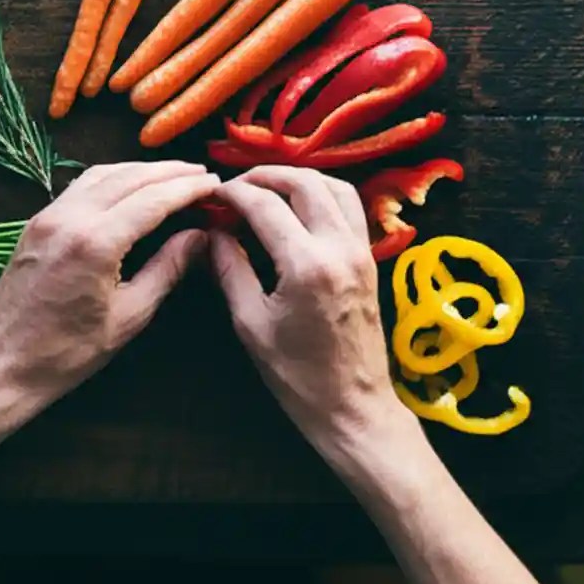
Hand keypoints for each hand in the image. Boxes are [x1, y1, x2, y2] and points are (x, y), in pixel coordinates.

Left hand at [0, 161, 218, 405]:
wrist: (3, 365)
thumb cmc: (69, 352)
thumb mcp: (129, 316)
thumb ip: (167, 269)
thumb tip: (200, 237)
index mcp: (95, 242)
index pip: (153, 199)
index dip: (187, 188)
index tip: (215, 183)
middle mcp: (69, 218)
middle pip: (129, 177)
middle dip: (169, 172)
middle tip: (202, 174)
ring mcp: (48, 216)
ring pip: (102, 174)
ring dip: (140, 170)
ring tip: (172, 176)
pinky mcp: (36, 223)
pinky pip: (80, 187)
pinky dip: (112, 179)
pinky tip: (130, 186)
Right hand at [210, 166, 405, 445]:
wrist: (353, 406)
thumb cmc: (297, 376)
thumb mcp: (251, 325)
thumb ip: (231, 270)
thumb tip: (213, 232)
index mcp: (307, 265)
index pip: (265, 206)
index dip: (234, 194)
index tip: (212, 196)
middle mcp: (340, 248)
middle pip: (305, 183)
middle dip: (266, 176)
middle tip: (237, 187)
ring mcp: (362, 251)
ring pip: (335, 186)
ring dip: (299, 179)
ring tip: (268, 189)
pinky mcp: (370, 260)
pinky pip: (351, 207)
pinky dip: (324, 194)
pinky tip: (300, 207)